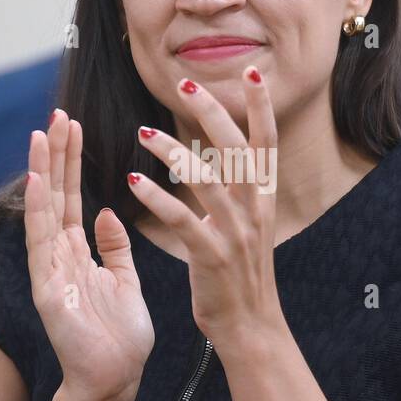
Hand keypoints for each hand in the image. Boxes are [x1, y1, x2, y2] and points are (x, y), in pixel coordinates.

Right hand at [24, 110, 153, 400]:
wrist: (117, 381)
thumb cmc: (120, 338)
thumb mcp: (124, 282)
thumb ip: (114, 249)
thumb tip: (107, 215)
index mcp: (78, 255)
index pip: (71, 198)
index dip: (72, 162)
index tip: (72, 125)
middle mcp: (59, 257)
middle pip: (56, 196)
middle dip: (57, 155)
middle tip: (57, 114)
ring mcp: (51, 272)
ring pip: (44, 212)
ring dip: (44, 172)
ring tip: (42, 133)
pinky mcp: (49, 290)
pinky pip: (42, 245)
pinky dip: (39, 211)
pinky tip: (38, 180)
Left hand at [126, 66, 282, 345]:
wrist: (251, 329)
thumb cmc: (242, 278)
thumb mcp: (250, 229)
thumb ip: (239, 194)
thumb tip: (225, 161)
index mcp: (263, 200)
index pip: (266, 143)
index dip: (260, 107)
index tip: (253, 72)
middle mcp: (254, 210)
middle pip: (236, 149)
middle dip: (213, 113)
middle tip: (187, 84)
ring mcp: (235, 233)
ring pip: (206, 179)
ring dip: (172, 151)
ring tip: (143, 132)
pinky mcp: (211, 255)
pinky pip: (182, 220)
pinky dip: (157, 198)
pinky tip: (134, 181)